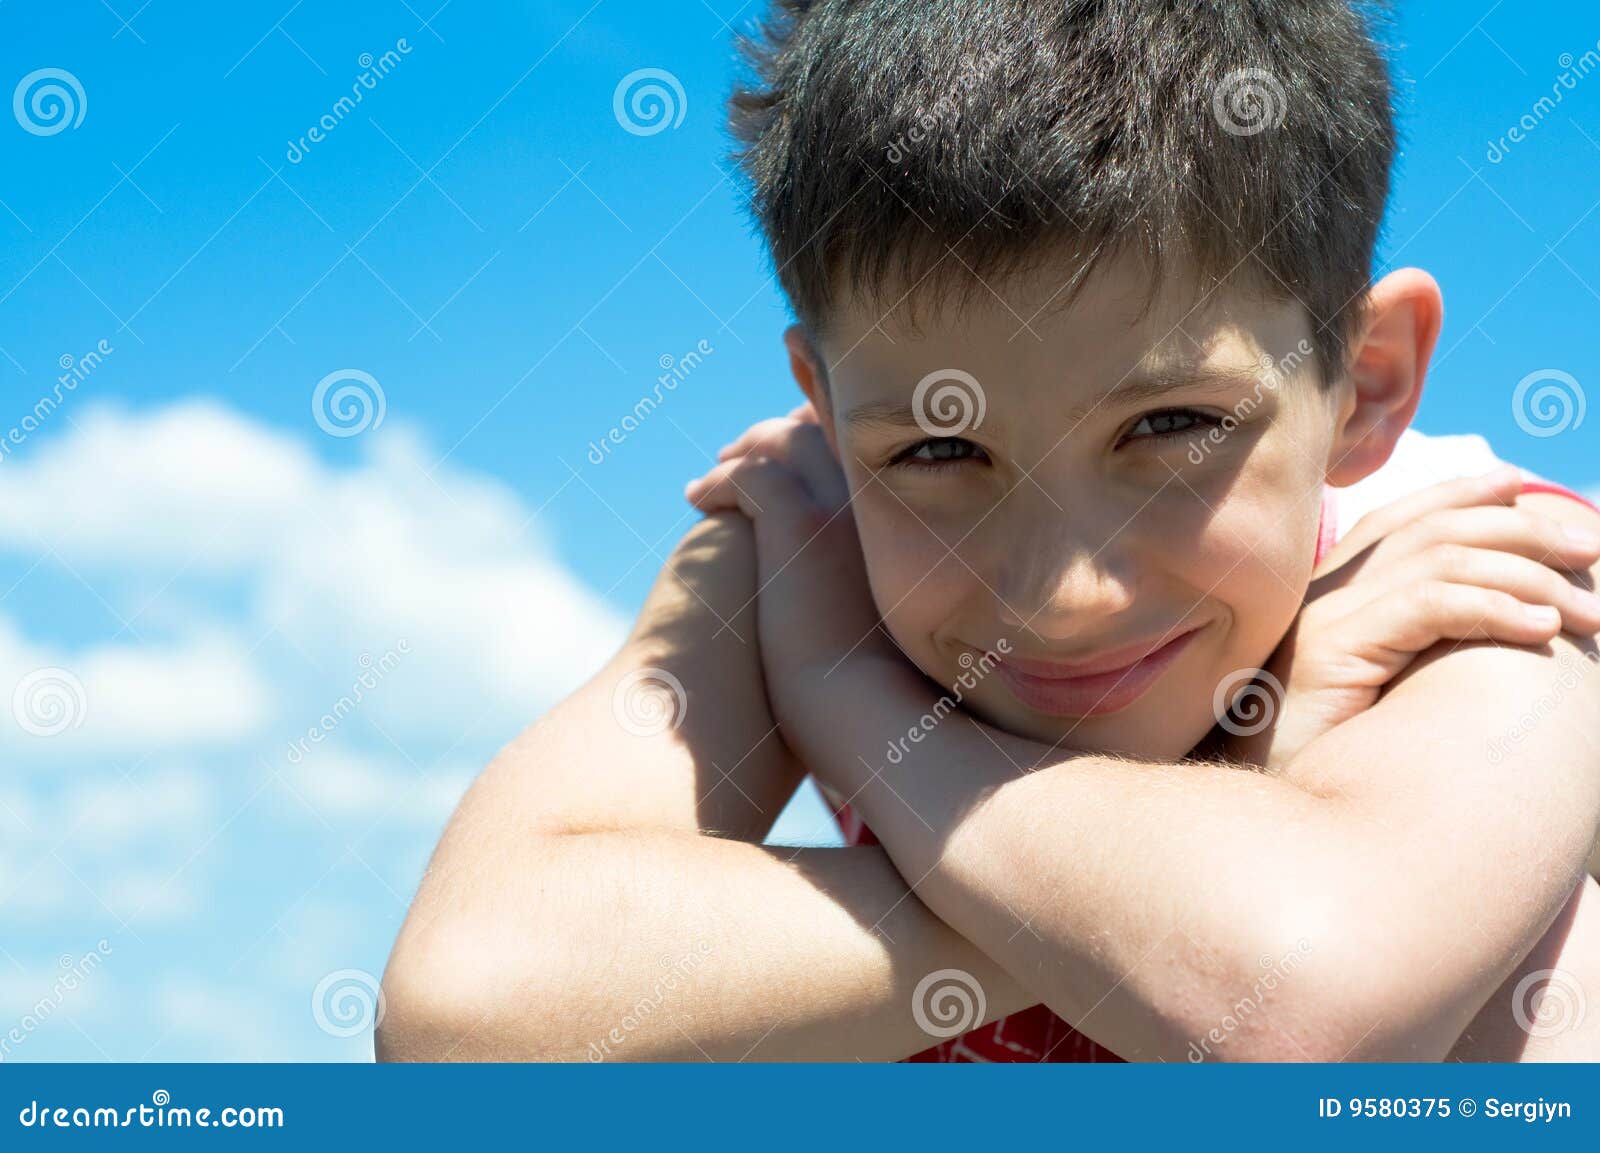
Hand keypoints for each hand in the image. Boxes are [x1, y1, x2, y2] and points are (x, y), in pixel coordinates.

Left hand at [684, 406, 904, 775]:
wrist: (867, 721)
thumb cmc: (882, 706)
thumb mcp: (897, 643)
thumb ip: (886, 607)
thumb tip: (868, 615)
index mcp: (914, 536)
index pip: (874, 465)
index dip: (836, 450)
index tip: (804, 458)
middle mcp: (886, 513)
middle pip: (834, 437)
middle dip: (790, 436)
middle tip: (749, 451)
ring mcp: (847, 514)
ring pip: (789, 444)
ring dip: (750, 449)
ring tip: (719, 467)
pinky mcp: (802, 527)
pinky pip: (751, 477)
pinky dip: (720, 480)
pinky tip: (695, 498)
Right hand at [1212, 466, 1599, 770]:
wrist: (1271, 808)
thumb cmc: (1332, 756)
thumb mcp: (1382, 684)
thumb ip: (1419, 640)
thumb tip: (1507, 615)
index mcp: (1332, 588)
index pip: (1405, 515)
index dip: (1466, 492)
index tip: (1526, 486)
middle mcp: (1325, 589)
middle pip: (1436, 528)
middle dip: (1525, 529)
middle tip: (1594, 549)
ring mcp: (1325, 614)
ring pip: (1442, 559)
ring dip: (1530, 576)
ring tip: (1588, 611)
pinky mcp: (1331, 648)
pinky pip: (1427, 606)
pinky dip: (1493, 608)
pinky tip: (1540, 627)